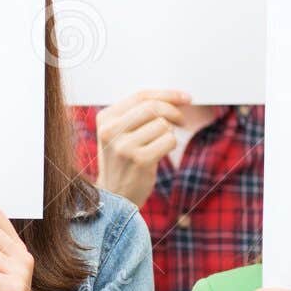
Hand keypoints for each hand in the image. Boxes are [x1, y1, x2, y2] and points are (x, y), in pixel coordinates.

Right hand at [94, 89, 189, 206]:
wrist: (115, 196)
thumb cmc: (123, 161)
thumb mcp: (120, 133)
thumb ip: (138, 113)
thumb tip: (176, 98)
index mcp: (105, 118)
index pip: (141, 96)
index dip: (167, 95)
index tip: (185, 98)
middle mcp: (111, 130)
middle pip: (153, 107)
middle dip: (174, 111)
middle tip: (181, 121)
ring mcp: (124, 146)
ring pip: (163, 124)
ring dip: (168, 133)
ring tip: (158, 145)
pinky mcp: (140, 160)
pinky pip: (169, 140)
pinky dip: (170, 145)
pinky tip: (159, 154)